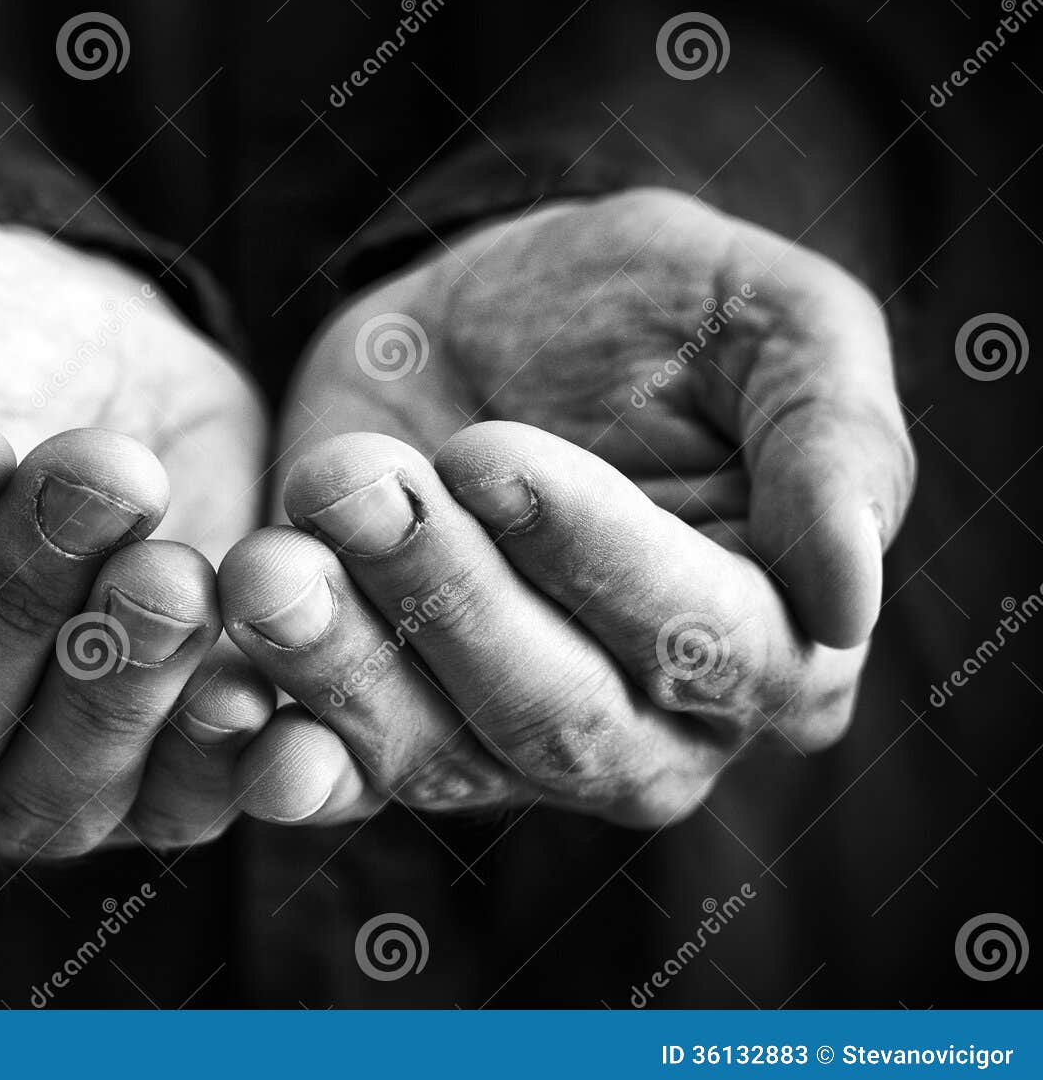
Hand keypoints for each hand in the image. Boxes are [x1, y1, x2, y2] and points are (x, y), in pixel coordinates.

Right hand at [0, 205, 271, 856]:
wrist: (65, 336)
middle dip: (9, 604)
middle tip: (95, 470)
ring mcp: (1, 793)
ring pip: (46, 795)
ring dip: (116, 681)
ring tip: (171, 561)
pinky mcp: (138, 778)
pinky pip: (175, 810)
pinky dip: (218, 758)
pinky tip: (250, 680)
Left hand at [223, 188, 914, 826]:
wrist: (487, 312)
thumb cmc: (647, 306)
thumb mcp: (770, 319)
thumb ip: (835, 443)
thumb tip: (850, 603)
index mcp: (772, 640)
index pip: (700, 640)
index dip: (591, 557)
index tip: (489, 455)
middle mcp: (650, 726)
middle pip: (555, 717)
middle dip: (447, 605)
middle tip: (359, 485)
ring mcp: (509, 744)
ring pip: (435, 753)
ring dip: (342, 666)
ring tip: (269, 563)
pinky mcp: (389, 721)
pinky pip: (336, 773)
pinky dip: (280, 753)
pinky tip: (229, 706)